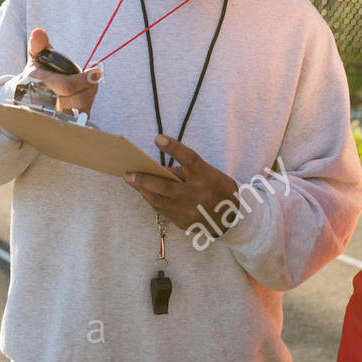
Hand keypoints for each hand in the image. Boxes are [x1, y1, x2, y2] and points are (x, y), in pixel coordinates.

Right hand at [24, 28, 102, 115]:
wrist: (31, 91)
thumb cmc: (38, 70)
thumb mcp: (36, 55)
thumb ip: (38, 44)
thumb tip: (39, 32)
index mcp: (43, 83)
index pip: (66, 85)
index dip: (84, 80)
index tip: (97, 72)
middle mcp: (51, 101)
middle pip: (77, 100)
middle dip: (89, 86)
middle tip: (95, 75)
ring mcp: (61, 111)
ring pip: (81, 109)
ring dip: (90, 94)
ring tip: (91, 82)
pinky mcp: (70, 117)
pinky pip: (84, 116)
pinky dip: (89, 104)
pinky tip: (88, 93)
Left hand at [123, 134, 239, 232]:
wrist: (233, 218)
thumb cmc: (217, 189)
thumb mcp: (208, 173)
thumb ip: (184, 170)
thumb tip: (157, 170)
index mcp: (207, 177)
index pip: (190, 159)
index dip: (174, 148)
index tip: (158, 138)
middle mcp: (199, 195)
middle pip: (167, 187)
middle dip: (144, 180)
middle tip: (129, 174)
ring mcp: (191, 212)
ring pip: (159, 202)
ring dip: (143, 191)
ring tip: (132, 181)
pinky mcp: (184, 223)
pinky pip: (163, 211)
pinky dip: (152, 200)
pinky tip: (145, 193)